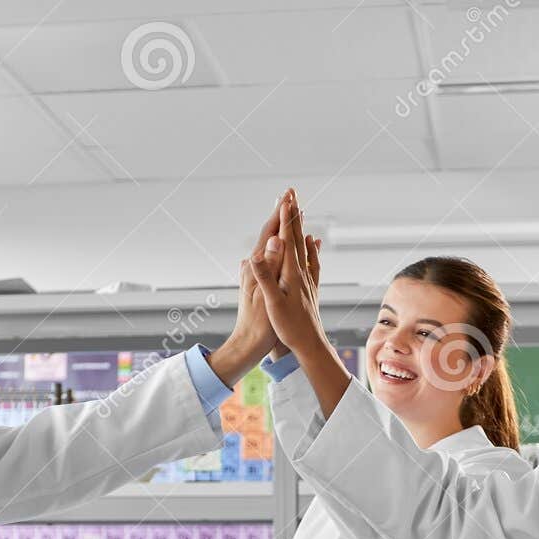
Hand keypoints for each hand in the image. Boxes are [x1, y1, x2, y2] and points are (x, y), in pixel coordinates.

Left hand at [205, 197, 292, 383]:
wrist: (247, 345)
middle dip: (281, 213)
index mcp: (257, 266)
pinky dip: (284, 247)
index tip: (289, 193)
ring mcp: (257, 274)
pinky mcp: (261, 282)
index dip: (281, 212)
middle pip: (270, 233)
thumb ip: (270, 267)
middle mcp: (255, 266)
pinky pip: (275, 257)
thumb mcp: (268, 295)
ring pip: (272, 244)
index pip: (271, 232)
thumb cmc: (260, 326)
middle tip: (290, 193)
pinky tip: (286, 245)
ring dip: (282, 227)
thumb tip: (276, 240)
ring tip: (291, 213)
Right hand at [251, 188, 327, 356]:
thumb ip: (265, 276)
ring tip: (301, 213)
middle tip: (293, 195)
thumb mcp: (272, 302)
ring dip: (301, 229)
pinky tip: (312, 245)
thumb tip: (256, 254)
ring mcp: (308, 281)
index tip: (284, 199)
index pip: (287, 240)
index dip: (285, 219)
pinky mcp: (310, 289)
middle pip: (298, 238)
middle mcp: (302, 273)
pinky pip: (311, 263)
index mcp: (291, 274)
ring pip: (305, 248)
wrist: (311, 346)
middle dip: (294, 216)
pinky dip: (311, 249)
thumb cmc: (290, 327)